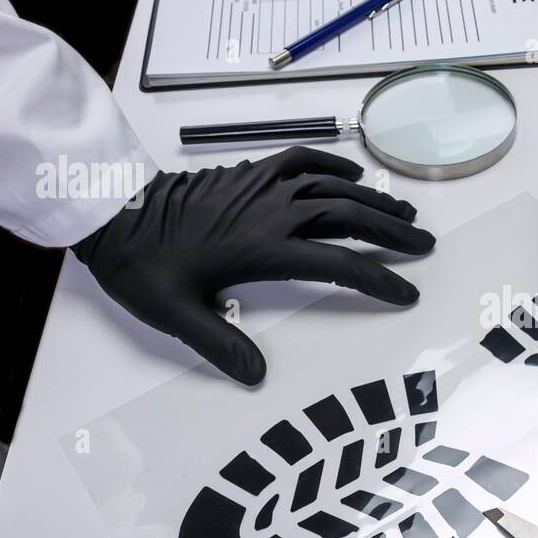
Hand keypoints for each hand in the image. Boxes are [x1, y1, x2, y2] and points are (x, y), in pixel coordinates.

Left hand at [72, 147, 434, 385]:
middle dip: (392, 231)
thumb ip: (220, 345)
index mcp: (262, 249)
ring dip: (373, 199)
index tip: (407, 291)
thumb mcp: (174, 314)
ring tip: (405, 211)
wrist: (111, 211)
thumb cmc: (142, 264)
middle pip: (348, 217)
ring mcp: (263, 187)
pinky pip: (301, 160)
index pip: (337, 264)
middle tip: (426, 243)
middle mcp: (272, 213)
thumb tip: (256, 376)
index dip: (377, 279)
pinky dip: (332, 165)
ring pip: (333, 187)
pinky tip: (352, 173)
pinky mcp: (250, 172)